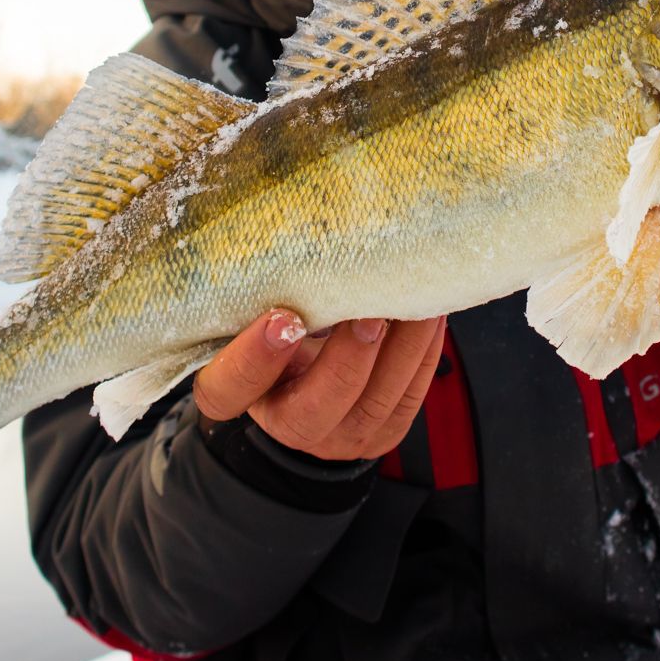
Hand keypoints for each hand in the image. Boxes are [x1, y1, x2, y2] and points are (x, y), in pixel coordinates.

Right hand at [193, 311, 447, 461]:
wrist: (319, 370)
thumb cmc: (284, 322)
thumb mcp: (260, 308)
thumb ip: (267, 287)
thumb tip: (297, 222)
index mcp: (237, 392)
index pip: (227, 390)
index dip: (252, 359)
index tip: (282, 317)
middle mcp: (285, 424)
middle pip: (311, 410)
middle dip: (346, 361)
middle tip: (370, 313)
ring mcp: (338, 438)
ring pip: (373, 404)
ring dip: (401, 350)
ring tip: (416, 300)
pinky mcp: (384, 433)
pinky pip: (409, 398)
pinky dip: (423, 354)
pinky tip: (432, 315)